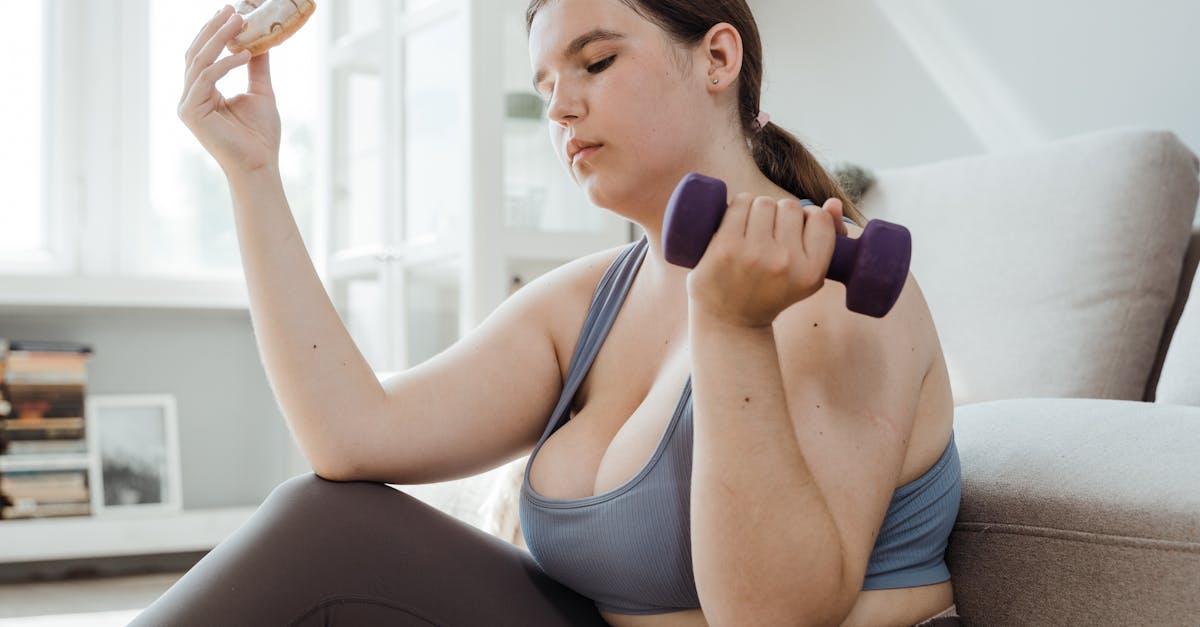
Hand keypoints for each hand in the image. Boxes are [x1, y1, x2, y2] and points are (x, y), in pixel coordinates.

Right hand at [177, 5, 281, 174]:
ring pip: (200, 61)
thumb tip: (261, 40)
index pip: (203, 55)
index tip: (231, 12)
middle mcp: (190, 96)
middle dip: (214, 29)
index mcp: (203, 92)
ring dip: (220, 39)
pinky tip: (245, 53)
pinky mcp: (190, 112)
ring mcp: (187, 104)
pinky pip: (207, 78)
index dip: (214, 32)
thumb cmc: (260, 136)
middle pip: (196, 53)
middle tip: (232, 10)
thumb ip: (256, 66)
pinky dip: (226, 63)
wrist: (260, 165)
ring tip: (239, 22)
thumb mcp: (260, 92)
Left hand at [685, 193, 847, 328]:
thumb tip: (833, 203)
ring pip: (765, 202)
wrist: (731, 320)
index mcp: (811, 272)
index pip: (820, 218)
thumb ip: (826, 237)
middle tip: (769, 234)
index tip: (794, 231)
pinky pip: (740, 203)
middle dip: (781, 214)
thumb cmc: (772, 291)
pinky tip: (736, 225)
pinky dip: (738, 208)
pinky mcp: (726, 247)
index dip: (807, 218)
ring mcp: (754, 254)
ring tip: (753, 230)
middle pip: (791, 206)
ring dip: (759, 210)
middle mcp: (785, 263)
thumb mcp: (807, 275)